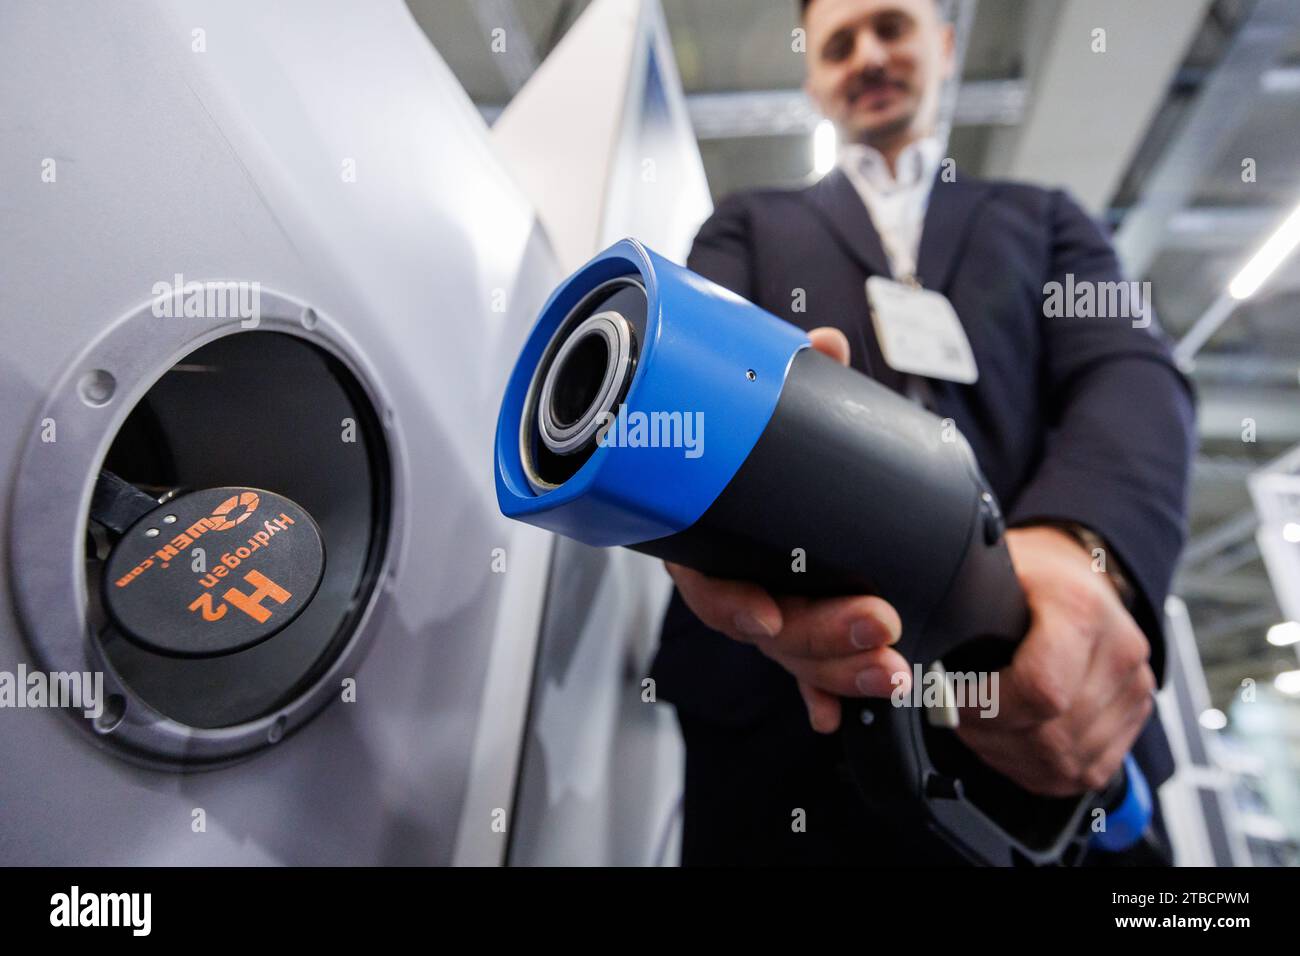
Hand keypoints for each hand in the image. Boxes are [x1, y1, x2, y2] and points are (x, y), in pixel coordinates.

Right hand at [664, 326, 911, 733]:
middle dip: (822, 635)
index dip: (732, 603)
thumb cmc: (767, 455)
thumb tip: (825, 344)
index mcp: (713, 538)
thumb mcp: (785, 415)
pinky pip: (809, 674)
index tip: (766, 612)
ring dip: (841, 671)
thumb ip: (801, 383)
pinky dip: (827, 695)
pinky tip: (838, 716)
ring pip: (795, 657)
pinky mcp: (798, 631)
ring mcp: (767, 612)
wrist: (784, 482)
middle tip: (877, 620)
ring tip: (893, 669)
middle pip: (764, 628)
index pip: (708, 580)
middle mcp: (736, 583)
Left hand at [955, 526, 1155, 796]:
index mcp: (1080, 611)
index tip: (947, 698)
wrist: (1082, 573)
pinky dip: (1039, 769)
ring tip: (978, 729)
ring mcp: (1133, 690)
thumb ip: (958, 604)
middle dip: (988, 736)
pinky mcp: (1135, 717)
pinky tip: (1011, 746)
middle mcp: (1118, 653)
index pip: (1040, 689)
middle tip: (954, 717)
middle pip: (1050, 735)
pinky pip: (1085, 770)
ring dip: (1009, 757)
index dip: (983, 706)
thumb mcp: (989, 568)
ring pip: (1065, 761)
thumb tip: (899, 638)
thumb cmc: (1030, 574)